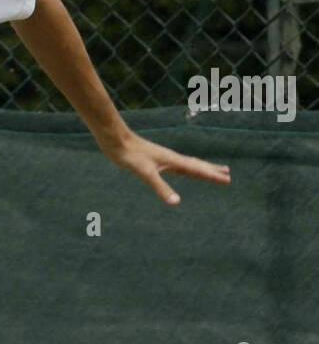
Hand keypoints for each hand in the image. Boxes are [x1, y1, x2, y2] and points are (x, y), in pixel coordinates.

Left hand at [98, 130, 230, 205]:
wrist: (116, 141)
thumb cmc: (130, 155)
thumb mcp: (146, 174)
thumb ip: (161, 188)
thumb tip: (176, 202)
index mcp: (173, 161)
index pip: (198, 170)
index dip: (212, 176)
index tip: (227, 180)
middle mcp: (172, 159)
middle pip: (197, 165)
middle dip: (212, 171)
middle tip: (228, 174)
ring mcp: (164, 159)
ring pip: (188, 164)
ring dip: (201, 168)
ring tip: (212, 170)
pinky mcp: (155, 160)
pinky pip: (177, 165)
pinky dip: (186, 168)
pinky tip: (183, 169)